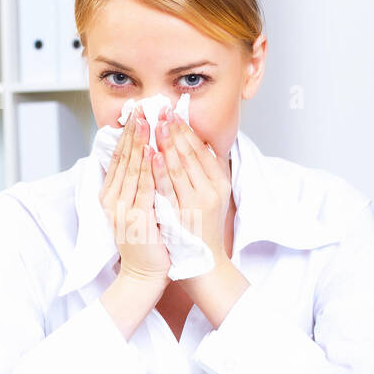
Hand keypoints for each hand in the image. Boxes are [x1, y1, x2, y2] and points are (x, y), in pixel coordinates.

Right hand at [99, 104, 170, 281]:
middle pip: (122, 159)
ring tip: (148, 121)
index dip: (127, 136)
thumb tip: (145, 159)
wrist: (142, 274)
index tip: (136, 115)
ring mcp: (122, 209)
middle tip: (141, 109)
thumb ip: (136, 187)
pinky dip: (148, 168)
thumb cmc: (145, 243)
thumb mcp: (135, 210)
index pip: (118, 159)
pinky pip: (143, 188)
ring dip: (140, 143)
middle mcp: (112, 200)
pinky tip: (153, 151)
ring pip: (132, 169)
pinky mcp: (134, 219)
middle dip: (133, 132)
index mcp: (110, 196)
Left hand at [153, 110, 230, 261]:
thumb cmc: (204, 227)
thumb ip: (206, 170)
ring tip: (157, 124)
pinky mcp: (182, 215)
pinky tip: (154, 155)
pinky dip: (161, 170)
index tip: (173, 113)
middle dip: (175, 131)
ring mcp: (196, 203)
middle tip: (162, 110)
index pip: (201, 149)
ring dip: (168, 144)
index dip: (186, 130)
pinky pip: (169, 189)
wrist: (204, 262)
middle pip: (190, 154)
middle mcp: (211, 190)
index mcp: (219, 182)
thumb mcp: (212, 194)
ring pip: (180, 168)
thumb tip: (197, 142)